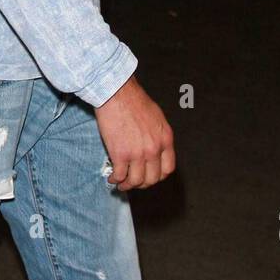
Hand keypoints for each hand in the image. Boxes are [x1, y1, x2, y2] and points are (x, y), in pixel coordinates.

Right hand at [94, 74, 174, 190]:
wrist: (117, 94)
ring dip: (127, 185)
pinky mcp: (120, 154)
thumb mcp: (157, 118)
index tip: (149, 176)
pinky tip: (111, 177)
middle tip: (133, 182)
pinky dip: (115, 179)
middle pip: (152, 179)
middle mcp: (154, 149)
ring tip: (120, 183)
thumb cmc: (134, 101)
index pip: (167, 169)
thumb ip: (158, 136)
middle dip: (142, 184)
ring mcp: (138, 154)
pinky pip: (120, 175)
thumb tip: (154, 149)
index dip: (158, 177)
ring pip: (135, 181)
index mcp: (165, 139)